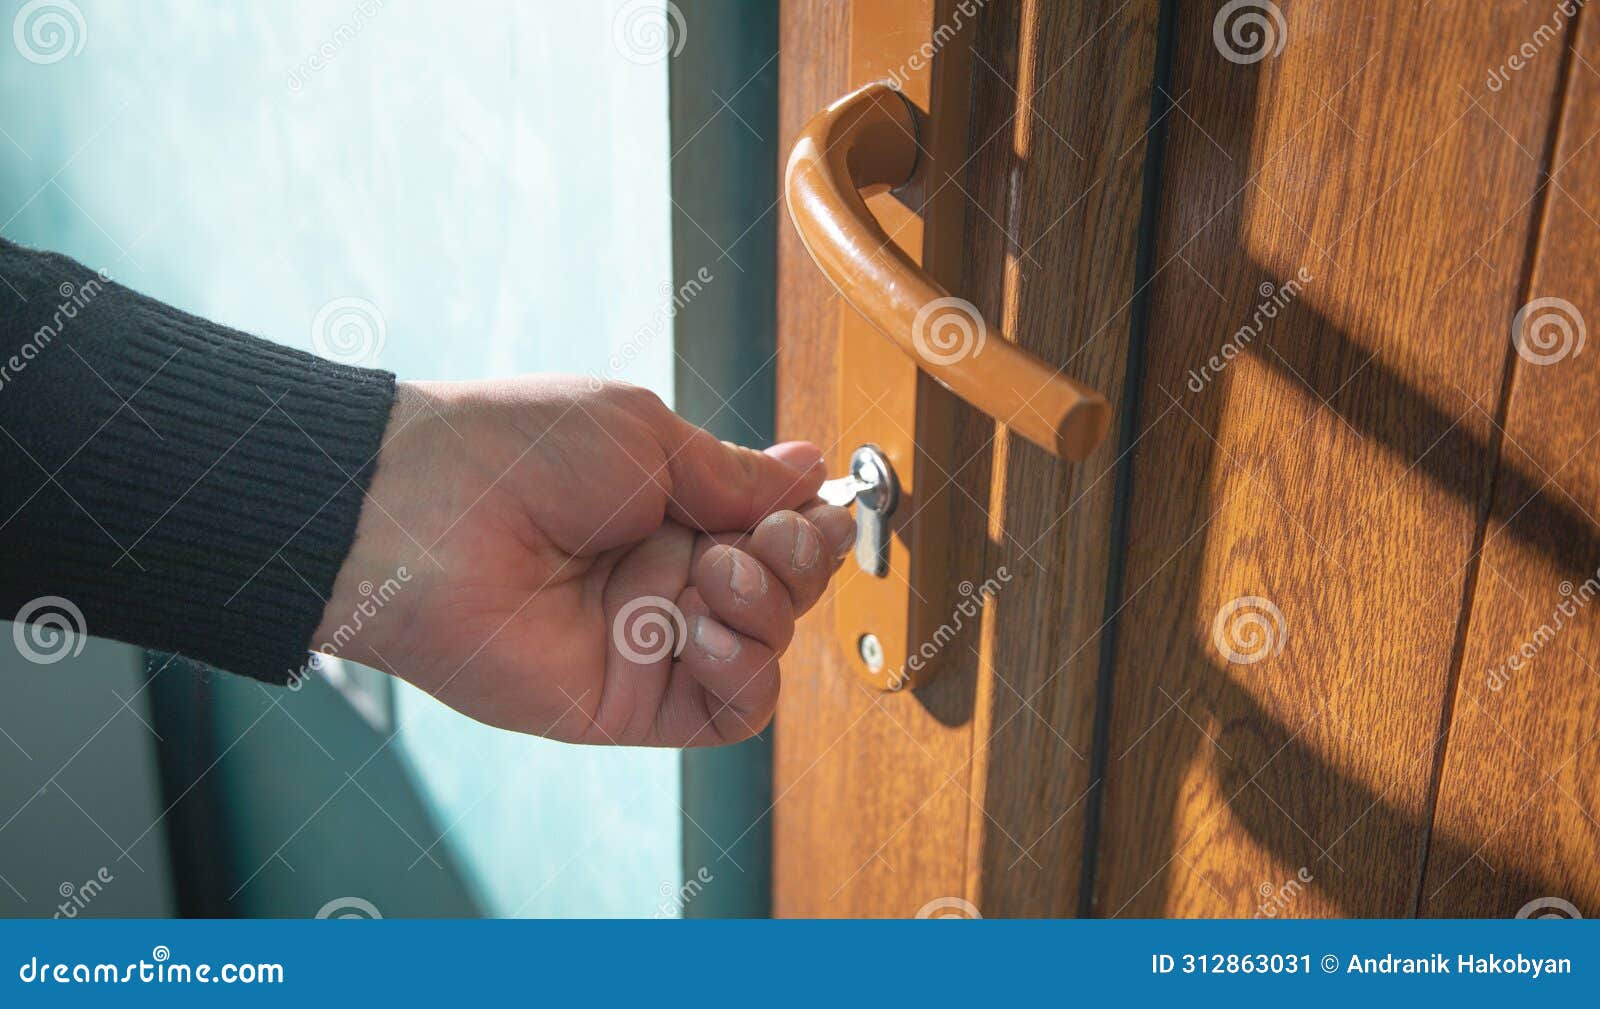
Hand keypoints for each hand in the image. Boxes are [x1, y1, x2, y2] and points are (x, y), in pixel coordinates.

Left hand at [311, 376, 854, 745]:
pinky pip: (731, 712)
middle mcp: (666, 577)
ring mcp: (651, 643)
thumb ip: (731, 472)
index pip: (776, 530)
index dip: (810, 523)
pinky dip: (744, 671)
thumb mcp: (642, 434)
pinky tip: (702, 629)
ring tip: (717, 576)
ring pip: (768, 652)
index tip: (820, 504)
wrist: (414, 518)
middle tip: (768, 538)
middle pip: (785, 592)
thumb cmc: (511, 453)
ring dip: (769, 612)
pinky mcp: (631, 703)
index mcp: (669, 508)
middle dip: (798, 562)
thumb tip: (809, 469)